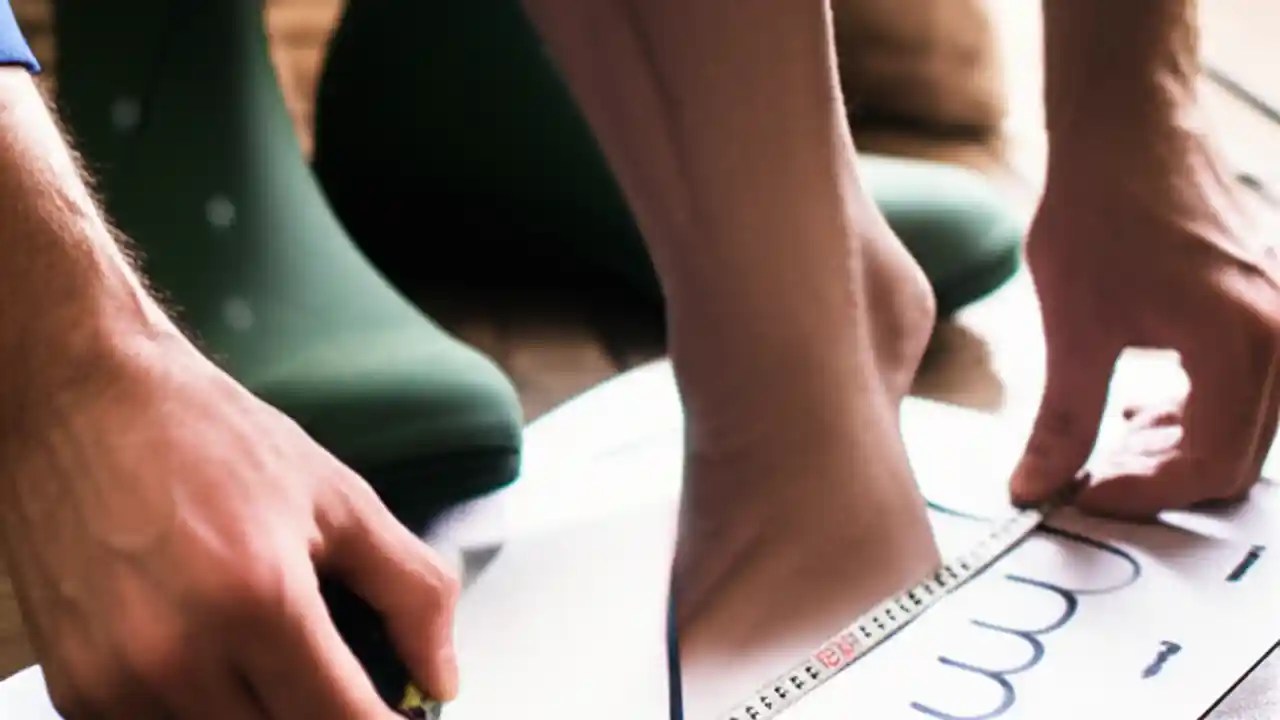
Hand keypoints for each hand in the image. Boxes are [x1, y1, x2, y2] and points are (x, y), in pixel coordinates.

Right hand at [0, 333, 458, 718]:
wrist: (86, 401)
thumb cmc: (209, 438)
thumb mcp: (340, 499)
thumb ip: (411, 592)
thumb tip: (440, 676)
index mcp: (259, 599)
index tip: (399, 717)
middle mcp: (180, 655)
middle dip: (327, 719)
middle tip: (339, 683)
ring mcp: (119, 683)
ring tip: (278, 667)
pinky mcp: (77, 691)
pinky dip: (208, 717)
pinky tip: (223, 670)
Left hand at [1009, 156, 1279, 517]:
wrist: (1127, 129)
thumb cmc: (1099, 212)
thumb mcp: (1072, 327)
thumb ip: (1062, 419)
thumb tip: (1035, 489)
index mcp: (1241, 343)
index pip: (1210, 464)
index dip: (1143, 495)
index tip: (1082, 499)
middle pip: (1237, 457)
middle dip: (1160, 477)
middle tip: (1089, 477)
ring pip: (1242, 427)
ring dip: (1176, 449)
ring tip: (1107, 441)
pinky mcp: (1263, 308)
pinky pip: (1244, 390)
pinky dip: (1193, 413)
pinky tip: (1138, 405)